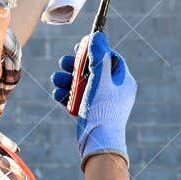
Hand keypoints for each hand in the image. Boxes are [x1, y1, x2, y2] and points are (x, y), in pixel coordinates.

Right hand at [51, 31, 135, 162]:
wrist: (98, 144)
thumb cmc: (103, 111)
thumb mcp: (100, 79)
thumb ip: (99, 57)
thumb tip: (98, 35)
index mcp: (123, 81)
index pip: (110, 58)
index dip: (95, 50)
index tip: (80, 46)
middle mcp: (114, 91)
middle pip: (93, 70)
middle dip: (76, 66)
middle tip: (64, 62)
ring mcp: (102, 102)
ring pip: (82, 84)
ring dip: (68, 80)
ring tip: (57, 79)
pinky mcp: (90, 112)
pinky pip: (78, 98)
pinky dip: (67, 94)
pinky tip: (58, 94)